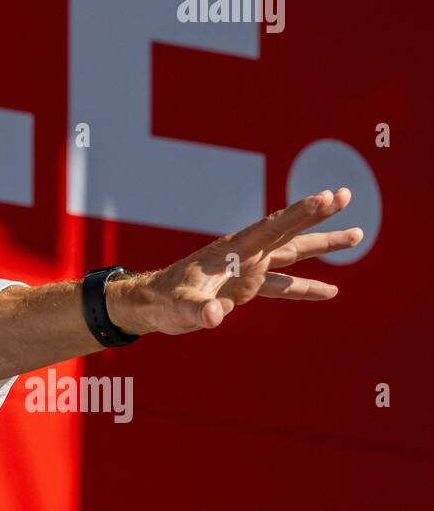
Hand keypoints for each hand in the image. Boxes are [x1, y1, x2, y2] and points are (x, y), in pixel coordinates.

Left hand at [123, 188, 362, 335]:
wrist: (152, 304)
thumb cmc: (163, 301)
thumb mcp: (180, 308)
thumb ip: (198, 311)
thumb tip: (215, 315)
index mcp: (232, 250)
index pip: (271, 228)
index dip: (299, 213)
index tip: (326, 197)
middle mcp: (244, 253)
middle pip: (287, 231)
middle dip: (317, 214)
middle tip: (346, 194)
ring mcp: (247, 268)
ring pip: (292, 254)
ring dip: (323, 245)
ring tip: (358, 234)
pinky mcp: (246, 286)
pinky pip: (282, 285)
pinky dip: (306, 288)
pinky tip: (331, 291)